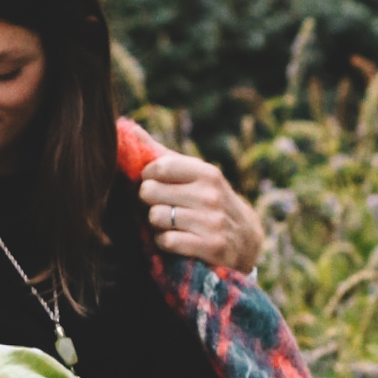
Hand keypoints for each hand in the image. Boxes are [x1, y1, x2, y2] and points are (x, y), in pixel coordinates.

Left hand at [139, 152, 264, 272]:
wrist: (246, 240)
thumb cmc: (209, 202)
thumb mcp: (194, 176)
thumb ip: (162, 155)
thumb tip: (132, 130)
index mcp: (206, 173)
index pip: (159, 166)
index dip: (148, 177)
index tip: (154, 184)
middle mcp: (211, 195)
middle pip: (150, 191)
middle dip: (148, 201)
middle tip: (161, 206)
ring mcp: (212, 221)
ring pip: (155, 216)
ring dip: (156, 224)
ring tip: (168, 224)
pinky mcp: (211, 247)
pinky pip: (167, 241)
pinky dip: (164, 243)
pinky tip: (174, 240)